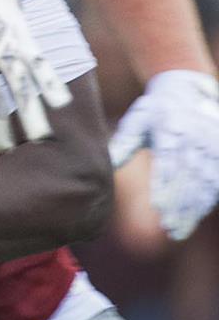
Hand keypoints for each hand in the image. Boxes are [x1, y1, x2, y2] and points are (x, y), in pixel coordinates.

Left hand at [110, 70, 218, 240]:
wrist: (188, 90)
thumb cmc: (156, 109)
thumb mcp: (138, 118)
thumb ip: (125, 141)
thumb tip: (111, 163)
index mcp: (172, 131)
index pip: (170, 163)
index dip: (167, 186)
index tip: (159, 207)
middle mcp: (195, 140)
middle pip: (189, 177)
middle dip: (180, 203)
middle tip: (169, 226)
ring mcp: (211, 147)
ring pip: (205, 183)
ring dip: (194, 207)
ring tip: (179, 229)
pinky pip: (216, 179)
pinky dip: (208, 199)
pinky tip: (195, 216)